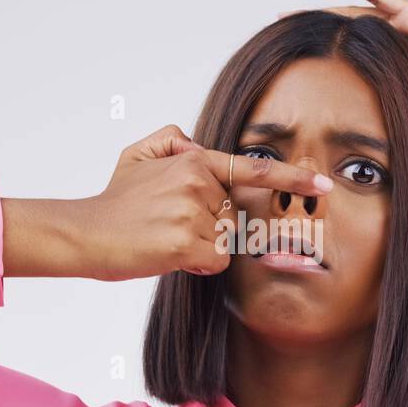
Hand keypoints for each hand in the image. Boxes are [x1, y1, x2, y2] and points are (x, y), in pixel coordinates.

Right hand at [81, 124, 333, 279]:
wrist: (84, 234)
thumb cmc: (114, 202)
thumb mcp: (137, 155)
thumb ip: (172, 141)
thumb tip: (199, 146)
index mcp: (192, 160)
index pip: (253, 168)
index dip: (292, 177)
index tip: (323, 183)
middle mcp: (196, 182)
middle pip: (233, 217)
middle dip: (211, 229)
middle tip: (170, 227)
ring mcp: (191, 213)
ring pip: (224, 241)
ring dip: (201, 248)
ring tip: (165, 240)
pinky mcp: (183, 243)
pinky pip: (213, 261)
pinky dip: (195, 265)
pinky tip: (167, 255)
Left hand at [279, 0, 407, 139]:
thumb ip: (392, 137)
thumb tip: (372, 171)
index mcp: (390, 67)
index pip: (345, 60)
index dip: (317, 60)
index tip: (286, 64)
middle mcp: (393, 42)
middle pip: (340, 34)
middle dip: (307, 34)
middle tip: (274, 33)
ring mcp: (402, 25)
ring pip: (352, 15)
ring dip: (318, 13)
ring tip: (285, 12)